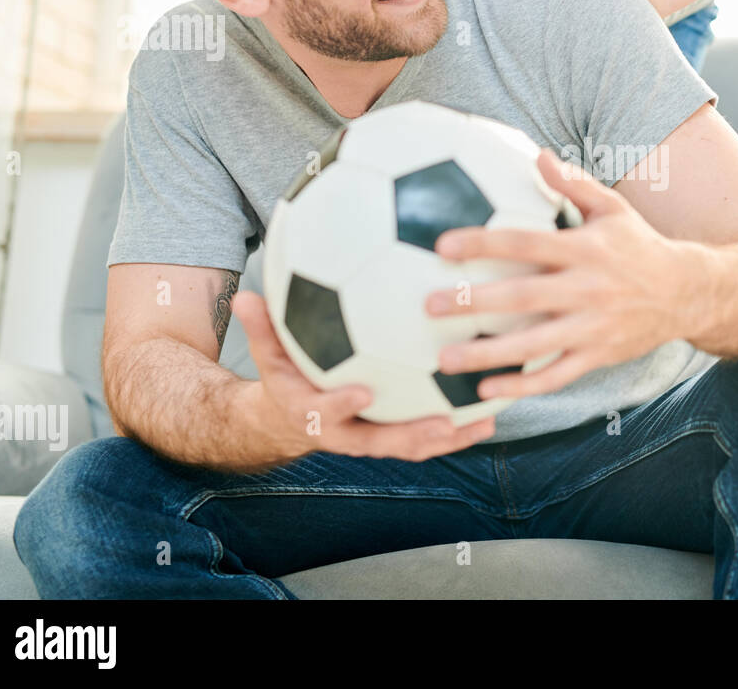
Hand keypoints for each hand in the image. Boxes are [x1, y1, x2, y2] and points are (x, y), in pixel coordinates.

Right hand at [231, 291, 495, 460]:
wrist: (289, 422)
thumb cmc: (285, 379)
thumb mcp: (268, 356)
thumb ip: (262, 328)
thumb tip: (245, 295)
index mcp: (314, 414)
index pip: (326, 412)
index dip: (342, 405)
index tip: (363, 391)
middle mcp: (348, 433)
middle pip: (381, 441)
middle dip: (413, 434)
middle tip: (443, 421)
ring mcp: (375, 438)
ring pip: (414, 443)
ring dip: (450, 436)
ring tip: (483, 419)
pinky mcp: (397, 436)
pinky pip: (430, 435)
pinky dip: (460, 427)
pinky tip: (492, 409)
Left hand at [425, 149, 695, 398]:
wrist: (688, 293)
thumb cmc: (639, 245)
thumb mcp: (613, 208)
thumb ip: (573, 184)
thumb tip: (538, 155)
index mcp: (584, 250)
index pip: (526, 243)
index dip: (484, 243)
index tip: (442, 246)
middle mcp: (587, 289)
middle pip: (523, 298)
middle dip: (475, 302)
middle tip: (429, 306)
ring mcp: (592, 328)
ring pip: (534, 345)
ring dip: (487, 354)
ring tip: (444, 359)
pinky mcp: (597, 356)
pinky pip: (556, 376)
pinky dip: (522, 385)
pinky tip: (486, 389)